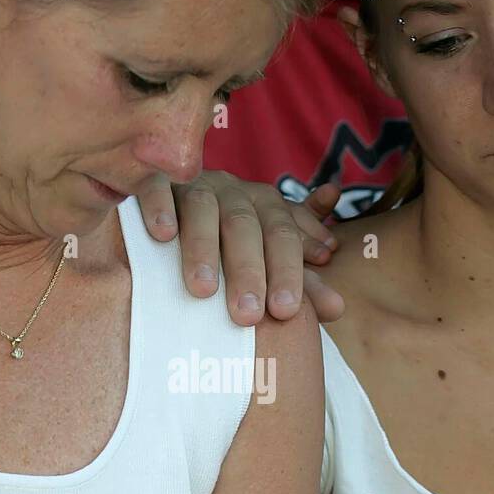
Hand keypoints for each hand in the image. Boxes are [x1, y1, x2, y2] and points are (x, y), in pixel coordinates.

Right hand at [137, 170, 345, 324]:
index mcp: (266, 206)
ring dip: (203, 247)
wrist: (171, 207)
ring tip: (203, 290)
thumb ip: (302, 282)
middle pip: (246, 226)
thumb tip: (339, 309)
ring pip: (203, 208)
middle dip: (248, 269)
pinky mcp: (153, 180)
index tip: (287, 311)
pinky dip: (160, 207)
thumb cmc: (227, 249)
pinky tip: (162, 236)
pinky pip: (156, 186)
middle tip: (248, 314)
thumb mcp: (267, 261)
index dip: (288, 271)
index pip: (284, 236)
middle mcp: (233, 190)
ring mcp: (194, 184)